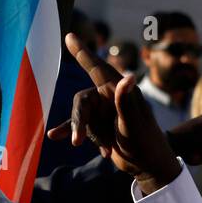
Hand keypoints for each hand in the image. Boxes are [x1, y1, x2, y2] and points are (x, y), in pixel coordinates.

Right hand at [47, 33, 181, 193]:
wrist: (148, 167)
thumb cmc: (146, 143)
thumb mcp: (135, 124)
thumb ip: (127, 102)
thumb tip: (129, 76)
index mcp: (120, 91)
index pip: (97, 67)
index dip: (82, 52)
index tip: (69, 36)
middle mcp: (109, 98)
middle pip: (82, 100)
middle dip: (79, 120)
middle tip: (77, 141)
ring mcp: (102, 113)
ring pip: (79, 115)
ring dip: (82, 132)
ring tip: (88, 147)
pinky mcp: (97, 127)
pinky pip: (77, 126)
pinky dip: (67, 130)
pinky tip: (53, 135)